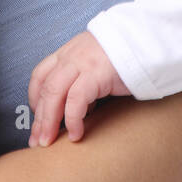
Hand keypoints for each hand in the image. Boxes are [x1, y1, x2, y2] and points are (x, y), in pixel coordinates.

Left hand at [28, 31, 130, 145]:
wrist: (147, 40)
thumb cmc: (126, 54)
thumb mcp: (98, 62)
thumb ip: (85, 78)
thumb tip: (83, 106)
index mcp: (69, 52)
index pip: (40, 75)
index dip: (34, 98)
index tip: (37, 117)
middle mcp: (71, 56)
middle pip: (45, 89)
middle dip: (38, 118)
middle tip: (37, 140)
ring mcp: (82, 63)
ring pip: (54, 94)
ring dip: (48, 121)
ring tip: (48, 141)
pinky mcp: (96, 73)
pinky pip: (76, 100)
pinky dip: (72, 120)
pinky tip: (75, 133)